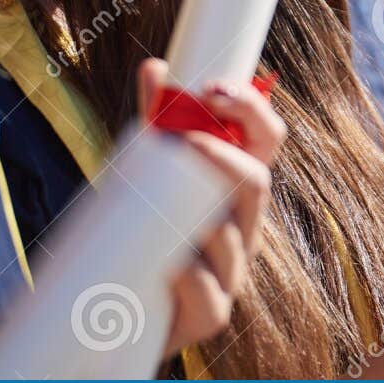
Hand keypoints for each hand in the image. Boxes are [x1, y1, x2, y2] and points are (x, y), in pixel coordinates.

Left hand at [133, 59, 281, 355]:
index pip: (265, 139)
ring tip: (162, 208)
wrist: (118, 314)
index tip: (214, 88)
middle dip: (226, 155)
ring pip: (233, 238)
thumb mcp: (147, 176)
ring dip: (204, 219)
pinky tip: (171, 267)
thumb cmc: (144, 236)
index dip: (251, 109)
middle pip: (257, 183)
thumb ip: (154, 124)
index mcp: (236, 187)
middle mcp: (243, 227)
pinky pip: (209, 292)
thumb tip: (156, 66)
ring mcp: (231, 273)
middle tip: (185, 136)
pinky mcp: (209, 316)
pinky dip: (191, 275)